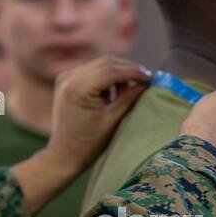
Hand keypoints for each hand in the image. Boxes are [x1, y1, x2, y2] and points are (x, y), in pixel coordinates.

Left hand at [44, 56, 151, 176]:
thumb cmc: (89, 143)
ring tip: (132, 87)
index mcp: (78, 88)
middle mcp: (69, 77)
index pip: (111, 70)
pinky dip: (107, 76)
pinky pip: (92, 70)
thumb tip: (146, 83)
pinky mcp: (66, 79)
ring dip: (118, 72)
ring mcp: (66, 77)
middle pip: (106, 63)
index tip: (151, 77)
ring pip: (100, 64)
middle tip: (146, 79)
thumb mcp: (112, 120)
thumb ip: (128, 98)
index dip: (134, 72)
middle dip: (128, 69)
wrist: (64, 154)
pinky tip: (116, 89)